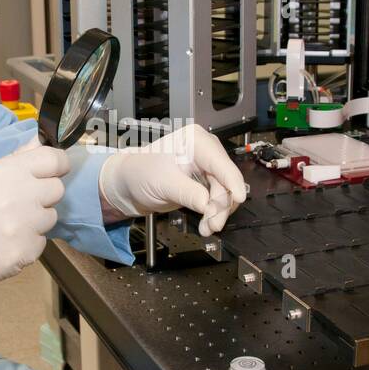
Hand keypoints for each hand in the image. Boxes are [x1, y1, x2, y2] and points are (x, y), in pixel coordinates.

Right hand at [0, 139, 68, 303]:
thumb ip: (13, 160)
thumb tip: (39, 143)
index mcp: (6, 173)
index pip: (53, 160)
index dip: (58, 164)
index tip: (55, 169)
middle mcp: (19, 198)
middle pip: (57, 189)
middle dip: (44, 193)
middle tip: (23, 201)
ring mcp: (24, 227)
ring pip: (51, 217)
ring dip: (37, 219)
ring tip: (10, 223)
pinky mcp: (25, 253)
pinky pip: (41, 242)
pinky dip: (28, 242)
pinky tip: (6, 241)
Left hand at [98, 125, 246, 236]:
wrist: (129, 183)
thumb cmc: (140, 172)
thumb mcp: (164, 183)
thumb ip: (189, 194)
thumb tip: (210, 205)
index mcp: (196, 141)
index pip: (221, 163)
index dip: (232, 182)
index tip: (239, 198)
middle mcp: (206, 151)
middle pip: (226, 181)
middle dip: (221, 205)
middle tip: (213, 224)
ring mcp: (208, 167)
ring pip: (225, 193)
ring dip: (218, 213)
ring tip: (207, 227)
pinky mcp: (206, 182)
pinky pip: (218, 199)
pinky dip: (213, 213)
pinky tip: (205, 223)